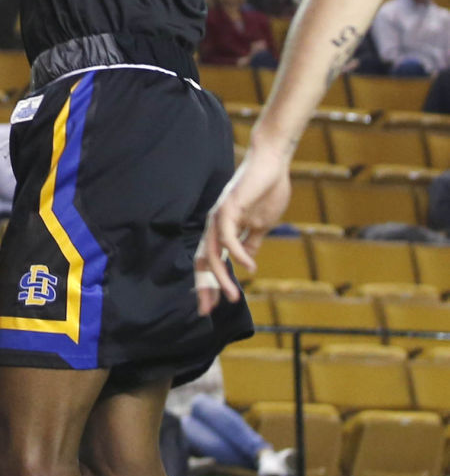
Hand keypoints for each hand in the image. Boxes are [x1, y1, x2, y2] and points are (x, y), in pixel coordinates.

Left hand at [195, 141, 292, 315]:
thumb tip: (247, 264)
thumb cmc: (267, 190)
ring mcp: (220, 215)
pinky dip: (238, 253)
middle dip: (203, 288)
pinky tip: (248, 266)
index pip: (209, 261)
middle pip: (202, 261)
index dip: (207, 284)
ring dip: (220, 278)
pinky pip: (228, 236)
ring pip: (212, 253)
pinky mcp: (229, 207)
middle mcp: (215, 224)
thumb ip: (252, 242)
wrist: (272, 163)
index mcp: (222, 229)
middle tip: (206, 312)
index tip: (209, 307)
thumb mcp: (261, 224)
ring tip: (232, 297)